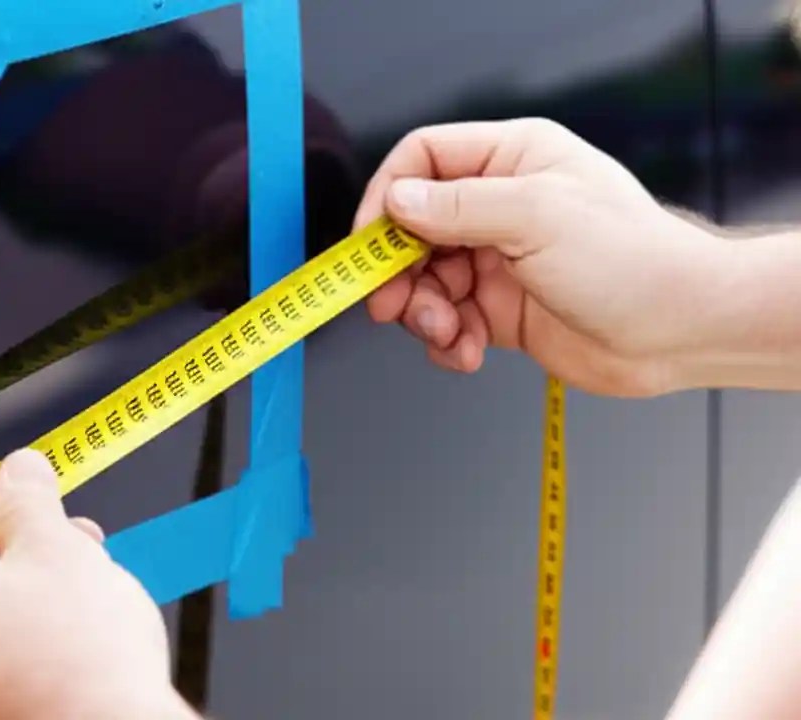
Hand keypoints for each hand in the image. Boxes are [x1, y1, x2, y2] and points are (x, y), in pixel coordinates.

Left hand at [0, 448, 197, 719]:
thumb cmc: (77, 663)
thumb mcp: (59, 549)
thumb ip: (29, 502)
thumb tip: (18, 473)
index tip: (31, 499)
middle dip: (22, 554)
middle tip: (74, 547)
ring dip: (30, 602)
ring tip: (91, 597)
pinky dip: (28, 651)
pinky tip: (76, 646)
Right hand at [357, 118, 735, 396]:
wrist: (681, 332)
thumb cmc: (633, 262)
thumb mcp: (538, 218)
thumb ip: (459, 207)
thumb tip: (398, 202)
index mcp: (512, 159)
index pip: (423, 160)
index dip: (387, 198)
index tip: (369, 243)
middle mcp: (500, 206)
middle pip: (412, 229)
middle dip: (397, 271)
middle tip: (391, 305)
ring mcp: (498, 259)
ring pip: (423, 281)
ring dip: (424, 314)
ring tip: (449, 334)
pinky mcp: (500, 309)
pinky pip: (447, 321)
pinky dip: (447, 341)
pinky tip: (469, 351)